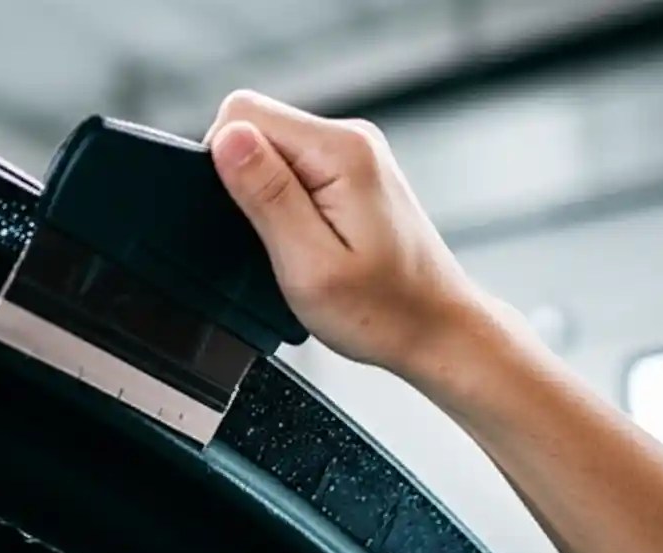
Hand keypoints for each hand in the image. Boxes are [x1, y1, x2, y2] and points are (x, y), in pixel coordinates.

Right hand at [206, 90, 487, 374]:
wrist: (437, 330)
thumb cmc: (385, 310)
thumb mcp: (310, 263)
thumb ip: (267, 195)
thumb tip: (226, 137)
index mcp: (341, 151)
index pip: (243, 112)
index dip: (225, 164)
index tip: (250, 218)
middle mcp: (352, 139)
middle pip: (256, 127)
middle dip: (248, 186)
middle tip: (281, 243)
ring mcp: (355, 155)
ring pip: (272, 152)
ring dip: (270, 202)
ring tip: (303, 248)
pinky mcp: (352, 175)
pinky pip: (293, 172)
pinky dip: (287, 209)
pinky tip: (313, 244)